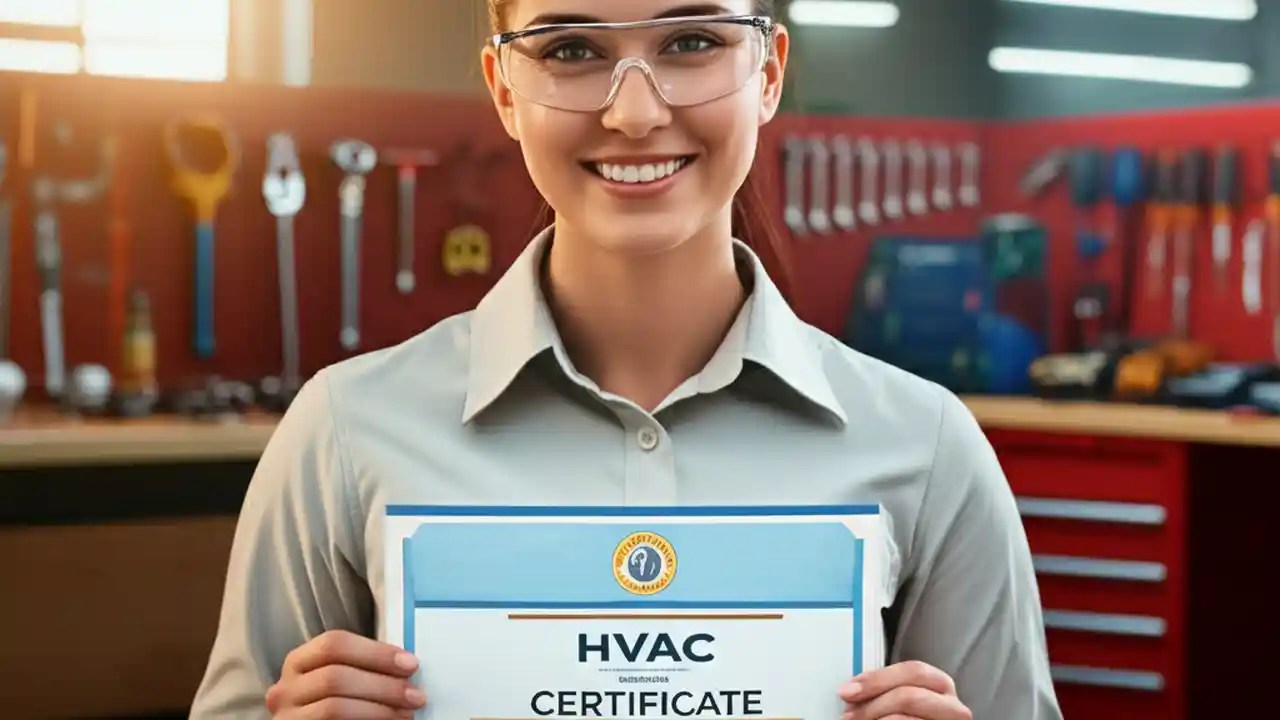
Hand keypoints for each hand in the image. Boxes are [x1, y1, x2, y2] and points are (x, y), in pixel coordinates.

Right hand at [265, 630, 425, 718]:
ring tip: (406, 714)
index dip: (375, 652)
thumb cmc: (334, 702)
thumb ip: (362, 668)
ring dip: (378, 710)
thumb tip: (405, 665)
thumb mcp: (341, 679)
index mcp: (299, 662)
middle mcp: (285, 689)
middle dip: (383, 685)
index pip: (334, 644)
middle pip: (336, 677)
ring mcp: (287, 717)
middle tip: (415, 695)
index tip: (410, 663)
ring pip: (334, 707)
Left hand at [838, 661, 971, 719]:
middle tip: (849, 714)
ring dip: (876, 719)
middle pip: (910, 696)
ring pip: (906, 719)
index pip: (914, 671)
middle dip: (874, 704)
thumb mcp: (896, 699)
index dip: (878, 678)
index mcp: (940, 686)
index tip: (849, 689)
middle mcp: (953, 707)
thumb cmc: (908, 714)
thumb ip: (883, 690)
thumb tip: (852, 690)